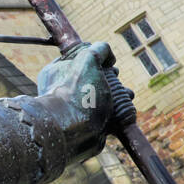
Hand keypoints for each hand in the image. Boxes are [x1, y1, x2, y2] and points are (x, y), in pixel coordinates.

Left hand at [36, 41, 118, 159]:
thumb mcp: (88, 60)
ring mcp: (73, 108)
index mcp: (55, 72)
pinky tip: (127, 109)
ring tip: (128, 95)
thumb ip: (98, 49)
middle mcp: (61, 89)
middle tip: (118, 79)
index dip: (96, 58)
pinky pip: (103, 114)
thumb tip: (108, 56)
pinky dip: (116, 111)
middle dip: (111, 77)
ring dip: (118, 94)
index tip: (108, 64)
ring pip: (99, 96)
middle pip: (91, 77)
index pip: (78, 59)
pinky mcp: (85, 124)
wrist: (72, 134)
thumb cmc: (77, 94)